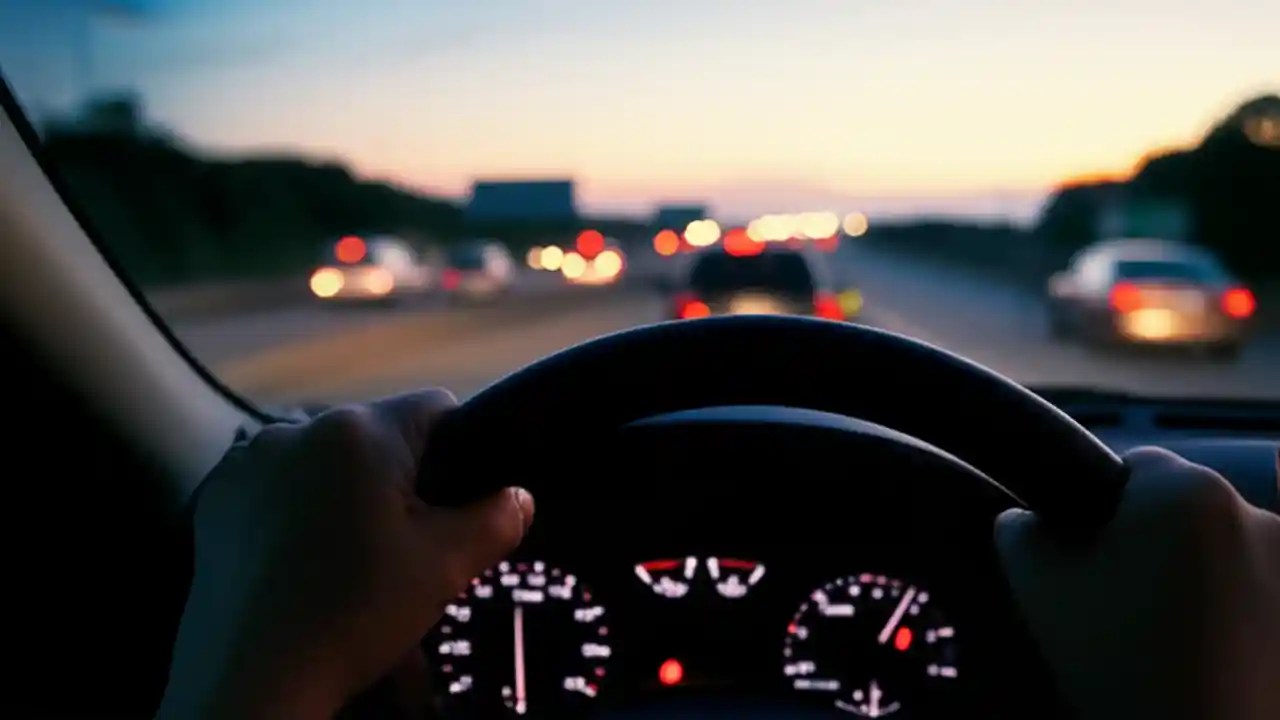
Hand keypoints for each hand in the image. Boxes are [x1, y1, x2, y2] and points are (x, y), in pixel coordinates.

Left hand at [157, 390, 534, 719]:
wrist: (255, 678)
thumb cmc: (353, 614)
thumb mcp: (445, 566)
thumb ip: (496, 518)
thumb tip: (516, 497)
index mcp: (361, 431)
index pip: (435, 408)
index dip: (458, 454)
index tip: (452, 506)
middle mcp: (299, 428)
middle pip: (377, 437)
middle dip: (397, 479)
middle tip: (404, 545)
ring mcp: (249, 461)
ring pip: (326, 461)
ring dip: (343, 492)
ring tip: (348, 557)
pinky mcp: (217, 497)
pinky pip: (276, 485)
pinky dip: (294, 510)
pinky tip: (302, 560)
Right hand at [996, 446, 1279, 719]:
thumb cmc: (1118, 663)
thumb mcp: (1035, 585)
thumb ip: (1020, 528)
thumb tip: (1024, 518)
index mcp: (1182, 489)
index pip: (1134, 468)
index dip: (1106, 509)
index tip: (1095, 558)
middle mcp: (1254, 511)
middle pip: (1188, 508)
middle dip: (1161, 544)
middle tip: (1128, 605)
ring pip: (1234, 548)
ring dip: (1209, 576)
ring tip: (1176, 639)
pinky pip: (1272, 577)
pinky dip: (1256, 586)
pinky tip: (1243, 605)